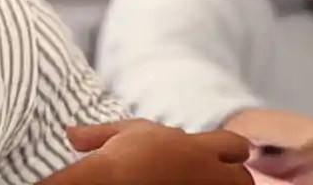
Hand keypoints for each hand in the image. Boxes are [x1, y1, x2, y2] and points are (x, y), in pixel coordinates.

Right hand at [67, 119, 254, 184]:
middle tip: (210, 180)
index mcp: (197, 148)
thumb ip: (101, 133)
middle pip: (243, 177)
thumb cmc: (119, 161)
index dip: (228, 150)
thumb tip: (69, 134)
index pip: (235, 144)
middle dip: (230, 178)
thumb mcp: (115, 139)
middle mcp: (209, 172)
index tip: (215, 157)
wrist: (115, 184)